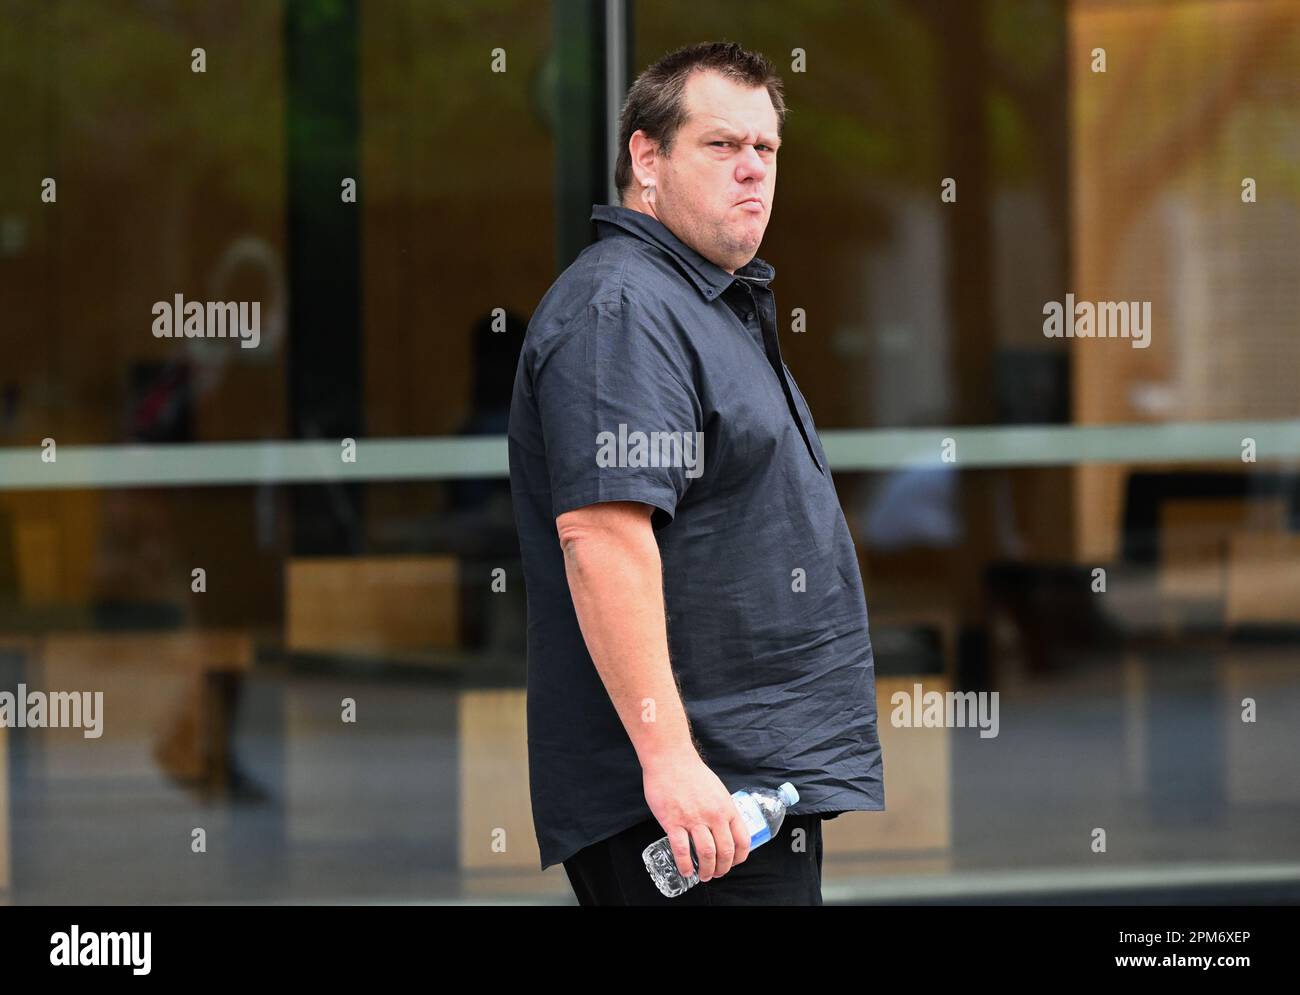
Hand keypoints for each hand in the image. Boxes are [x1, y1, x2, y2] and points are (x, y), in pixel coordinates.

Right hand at [642, 751, 751, 881]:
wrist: (671, 759)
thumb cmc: (692, 773)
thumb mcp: (717, 790)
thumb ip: (722, 809)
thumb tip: (724, 827)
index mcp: (727, 808)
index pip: (742, 840)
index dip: (739, 858)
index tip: (733, 863)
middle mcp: (714, 816)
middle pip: (725, 851)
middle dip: (722, 868)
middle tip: (716, 874)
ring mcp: (693, 819)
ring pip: (706, 854)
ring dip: (707, 870)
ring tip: (703, 876)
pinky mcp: (673, 821)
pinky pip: (682, 850)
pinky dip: (685, 865)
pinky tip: (686, 870)